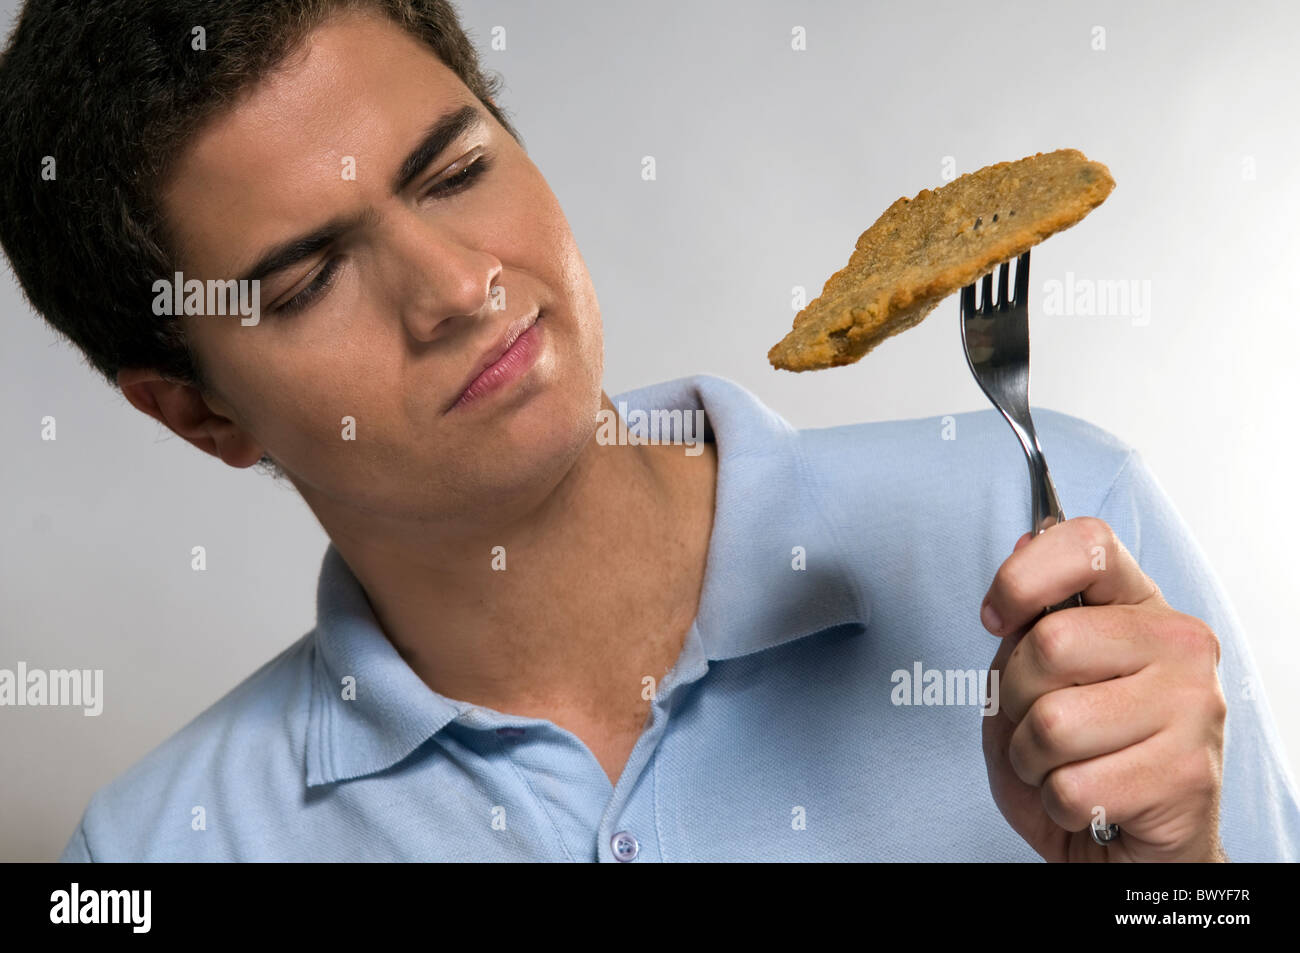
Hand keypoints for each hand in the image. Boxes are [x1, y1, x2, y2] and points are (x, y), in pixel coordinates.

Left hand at [980, 516, 1228, 861]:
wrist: (1133, 847)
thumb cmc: (1078, 754)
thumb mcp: (1036, 680)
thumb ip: (1028, 621)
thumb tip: (1025, 542)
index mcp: (1142, 607)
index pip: (1087, 545)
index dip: (1022, 576)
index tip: (995, 617)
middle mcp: (1181, 645)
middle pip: (1049, 644)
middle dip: (1014, 697)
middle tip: (1037, 724)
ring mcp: (1194, 708)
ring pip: (1053, 722)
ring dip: (1031, 758)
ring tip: (1061, 765)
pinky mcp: (1186, 775)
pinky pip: (1070, 785)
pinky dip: (1055, 802)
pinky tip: (1087, 801)